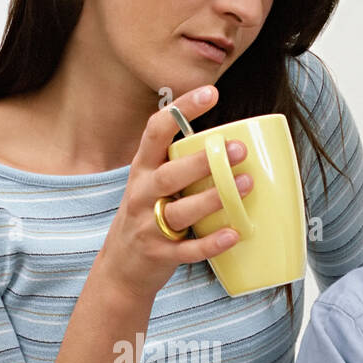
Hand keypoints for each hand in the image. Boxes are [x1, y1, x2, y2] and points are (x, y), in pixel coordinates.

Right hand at [95, 87, 252, 303]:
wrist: (119, 269)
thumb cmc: (146, 219)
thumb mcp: (152, 186)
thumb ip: (181, 166)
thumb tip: (231, 146)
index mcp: (142, 170)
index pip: (156, 131)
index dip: (181, 110)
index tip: (211, 92)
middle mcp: (142, 195)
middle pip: (170, 175)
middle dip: (203, 162)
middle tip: (238, 149)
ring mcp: (148, 227)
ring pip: (180, 212)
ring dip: (213, 198)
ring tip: (244, 185)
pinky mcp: (159, 255)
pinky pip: (187, 250)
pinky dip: (211, 243)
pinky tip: (233, 234)